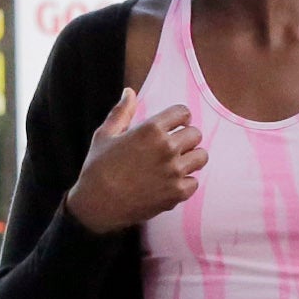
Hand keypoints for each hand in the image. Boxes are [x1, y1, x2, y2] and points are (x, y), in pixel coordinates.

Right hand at [64, 89, 206, 234]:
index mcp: (150, 129)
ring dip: (191, 158)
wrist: (97, 206)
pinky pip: (195, 182)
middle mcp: (166, 148)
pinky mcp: (177, 193)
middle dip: (186, 138)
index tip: (176, 125)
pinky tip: (171, 182)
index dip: (180, 118)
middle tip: (174, 147)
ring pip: (201, 156)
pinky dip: (185, 182)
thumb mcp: (105, 135)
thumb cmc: (97, 168)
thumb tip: (129, 92)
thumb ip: (122, 112)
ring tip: (177, 163)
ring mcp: (174, 172)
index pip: (183, 112)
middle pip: (195, 134)